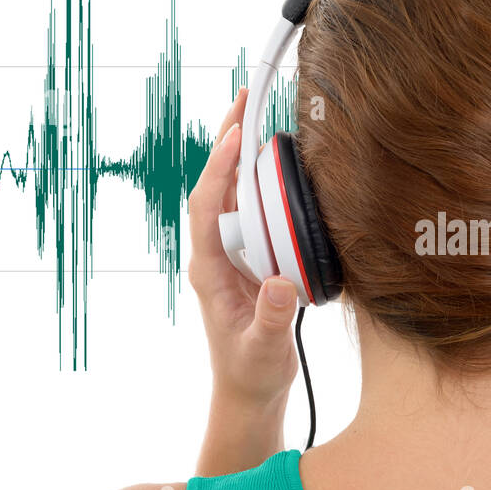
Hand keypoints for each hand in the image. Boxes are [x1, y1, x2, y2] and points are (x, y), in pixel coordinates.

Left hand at [187, 88, 298, 409]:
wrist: (248, 391)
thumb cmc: (251, 371)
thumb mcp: (263, 349)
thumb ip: (271, 317)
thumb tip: (282, 283)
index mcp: (210, 271)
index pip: (208, 208)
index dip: (220, 169)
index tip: (237, 135)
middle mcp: (216, 256)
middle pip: (216, 188)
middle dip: (228, 142)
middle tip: (246, 98)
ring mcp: (232, 256)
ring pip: (233, 195)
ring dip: (244, 155)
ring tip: (259, 114)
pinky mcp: (251, 261)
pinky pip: (253, 212)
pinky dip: (263, 182)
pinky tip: (280, 164)